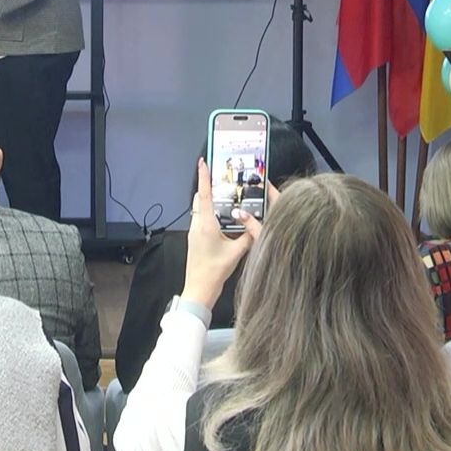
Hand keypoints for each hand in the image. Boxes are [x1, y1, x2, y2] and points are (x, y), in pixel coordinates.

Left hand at [182, 159, 258, 309]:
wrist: (199, 289)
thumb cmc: (214, 272)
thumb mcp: (236, 252)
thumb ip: (248, 236)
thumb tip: (257, 225)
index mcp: (205, 224)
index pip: (204, 194)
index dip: (204, 176)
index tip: (202, 162)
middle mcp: (197, 225)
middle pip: (200, 199)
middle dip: (209, 188)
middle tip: (221, 179)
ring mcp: (194, 232)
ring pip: (199, 209)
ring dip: (209, 202)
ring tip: (224, 197)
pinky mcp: (195, 239)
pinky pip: (201, 220)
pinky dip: (209, 214)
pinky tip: (222, 220)